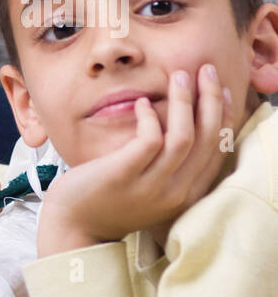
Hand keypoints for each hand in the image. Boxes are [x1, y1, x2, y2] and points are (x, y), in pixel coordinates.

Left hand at [36, 62, 229, 256]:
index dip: (223, 117)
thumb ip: (169, 165)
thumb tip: (181, 123)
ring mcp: (150, 187)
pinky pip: (149, 140)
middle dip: (210, 100)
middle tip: (205, 70)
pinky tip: (141, 103)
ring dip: (184, 102)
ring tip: (178, 76)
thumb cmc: (108, 200)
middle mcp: (175, 193)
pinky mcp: (124, 176)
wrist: (72, 226)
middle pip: (208, 140)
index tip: (220, 90)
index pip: (217, 151)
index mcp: (186, 194)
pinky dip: (149, 117)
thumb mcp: (150, 186)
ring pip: (183, 137)